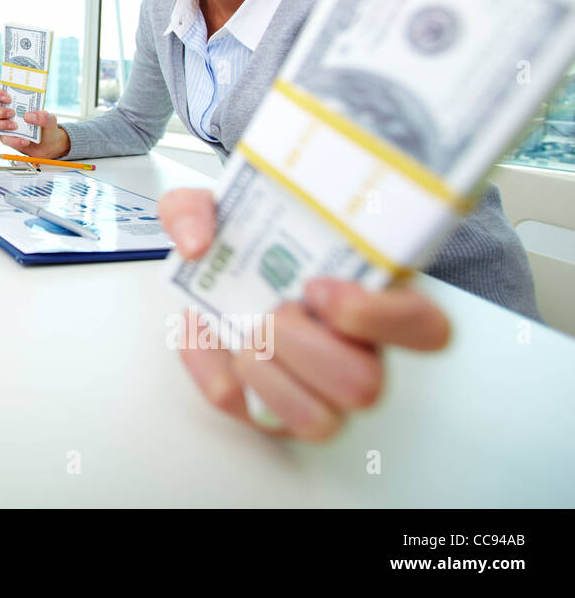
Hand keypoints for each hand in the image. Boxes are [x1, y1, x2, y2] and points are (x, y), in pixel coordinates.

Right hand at [0, 81, 69, 158]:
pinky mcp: (4, 136)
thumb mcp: (50, 119)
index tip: (8, 98)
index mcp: (13, 97)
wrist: (48, 145)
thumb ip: (44, 116)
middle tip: (11, 113)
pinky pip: (2, 137)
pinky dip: (14, 140)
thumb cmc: (45, 125)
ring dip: (0, 123)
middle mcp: (3, 108)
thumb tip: (28, 116)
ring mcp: (1, 122)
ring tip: (15, 127)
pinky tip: (25, 140)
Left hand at [158, 188, 450, 440]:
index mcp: (372, 297)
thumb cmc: (243, 240)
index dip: (378, 317)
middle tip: (271, 311)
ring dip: (269, 376)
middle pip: (366, 385)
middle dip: (303, 347)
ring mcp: (318, 393)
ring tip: (244, 334)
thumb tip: (197, 242)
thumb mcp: (219, 204)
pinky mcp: (273, 413)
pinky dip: (213, 372)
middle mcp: (356, 353)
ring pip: (321, 421)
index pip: (426, 328)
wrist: (210, 271)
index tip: (317, 287)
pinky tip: (198, 333)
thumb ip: (197, 207)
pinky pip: (252, 415)